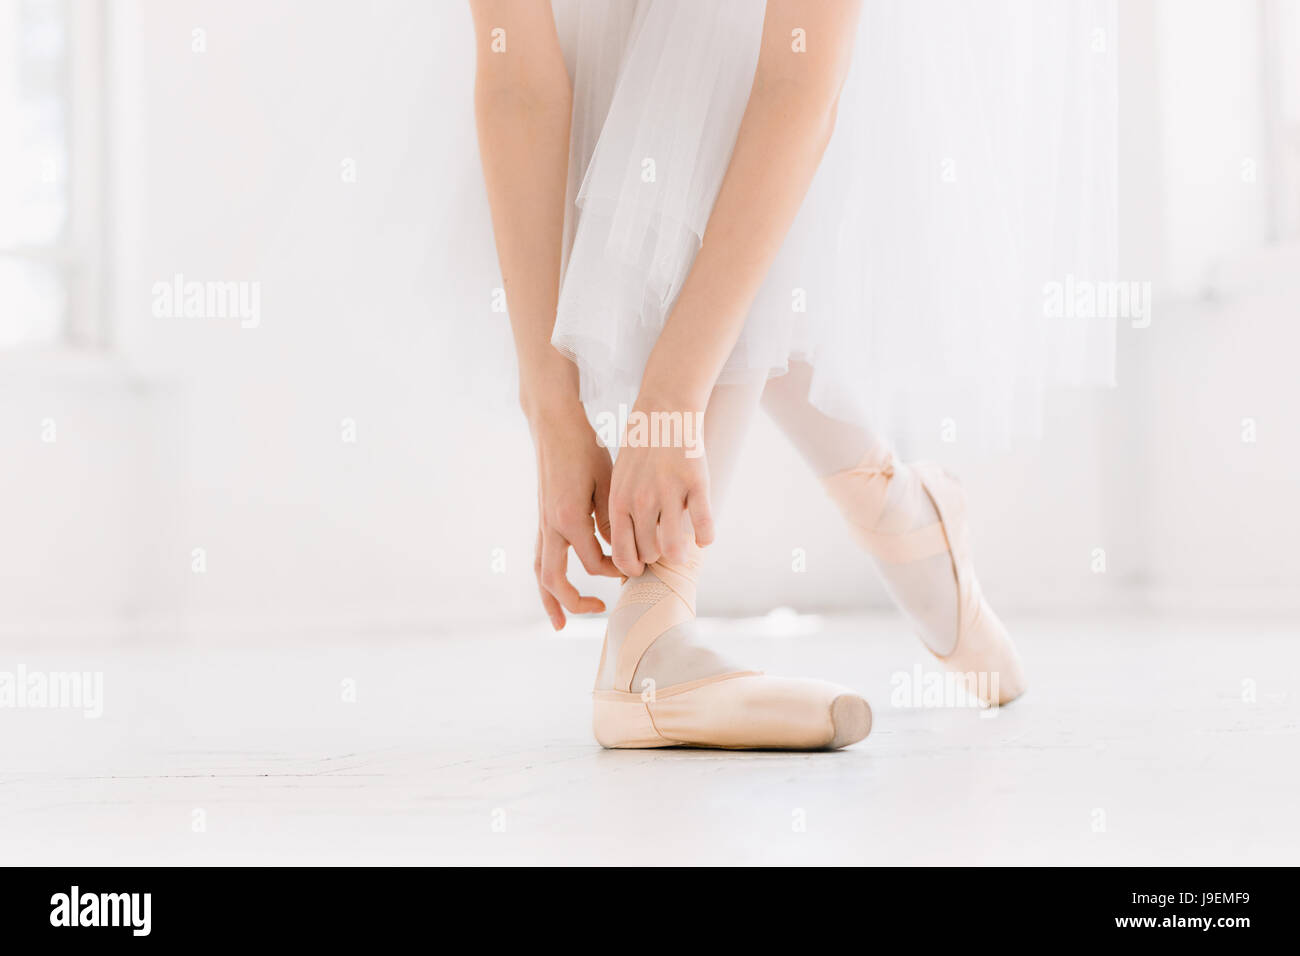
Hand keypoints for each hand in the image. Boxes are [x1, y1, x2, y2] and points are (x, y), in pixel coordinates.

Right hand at [529, 401, 620, 628]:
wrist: (554, 425)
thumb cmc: (585, 449)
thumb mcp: (607, 482)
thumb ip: (612, 519)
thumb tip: (622, 549)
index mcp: (569, 519)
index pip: (594, 562)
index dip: (616, 570)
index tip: (635, 569)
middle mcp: (550, 526)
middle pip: (554, 580)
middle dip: (572, 603)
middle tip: (597, 612)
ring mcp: (542, 523)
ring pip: (540, 572)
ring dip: (549, 600)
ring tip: (559, 622)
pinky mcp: (542, 518)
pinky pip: (541, 557)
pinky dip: (547, 577)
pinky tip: (558, 585)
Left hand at [608, 398, 714, 576]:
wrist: (664, 409)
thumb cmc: (640, 447)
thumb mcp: (620, 479)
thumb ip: (622, 511)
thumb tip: (629, 547)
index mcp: (620, 501)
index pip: (622, 552)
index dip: (632, 569)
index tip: (641, 569)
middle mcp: (642, 500)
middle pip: (649, 553)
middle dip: (657, 558)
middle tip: (663, 551)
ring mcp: (669, 492)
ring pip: (673, 547)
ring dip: (680, 556)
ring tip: (683, 552)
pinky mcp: (696, 483)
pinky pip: (704, 526)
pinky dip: (705, 538)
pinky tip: (704, 537)